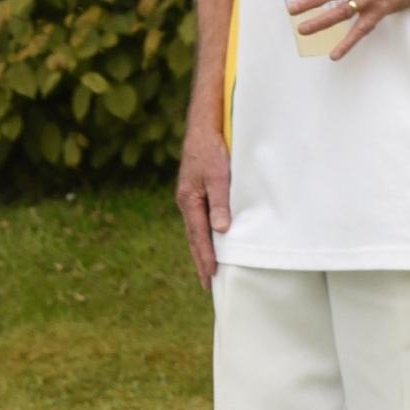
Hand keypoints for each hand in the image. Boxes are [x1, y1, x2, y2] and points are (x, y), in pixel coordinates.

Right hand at [176, 120, 231, 286]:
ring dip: (202, 248)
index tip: (211, 276)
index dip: (205, 256)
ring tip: (208, 267)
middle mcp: (187, 201)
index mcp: (189, 201)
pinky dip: (204, 233)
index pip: (198, 236)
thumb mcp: (218, 175)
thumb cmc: (211, 148)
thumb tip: (221, 231)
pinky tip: (210, 238)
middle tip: (206, 282)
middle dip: (200, 259)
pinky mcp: (197, 190)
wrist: (204, 126)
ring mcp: (191, 196)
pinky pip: (200, 218)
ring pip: (196, 228)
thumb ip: (220, 202)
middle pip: (193, 237)